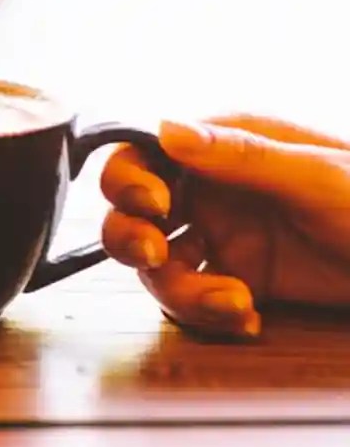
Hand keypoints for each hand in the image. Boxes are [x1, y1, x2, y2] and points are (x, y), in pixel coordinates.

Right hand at [101, 114, 349, 338]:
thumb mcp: (317, 176)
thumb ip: (240, 155)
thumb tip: (166, 127)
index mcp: (224, 147)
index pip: (144, 154)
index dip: (129, 181)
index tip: (153, 207)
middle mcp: (213, 190)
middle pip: (133, 213)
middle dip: (133, 238)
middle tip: (157, 257)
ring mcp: (223, 237)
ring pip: (158, 266)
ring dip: (182, 290)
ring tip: (233, 304)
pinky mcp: (238, 280)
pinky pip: (194, 301)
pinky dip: (210, 315)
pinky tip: (249, 319)